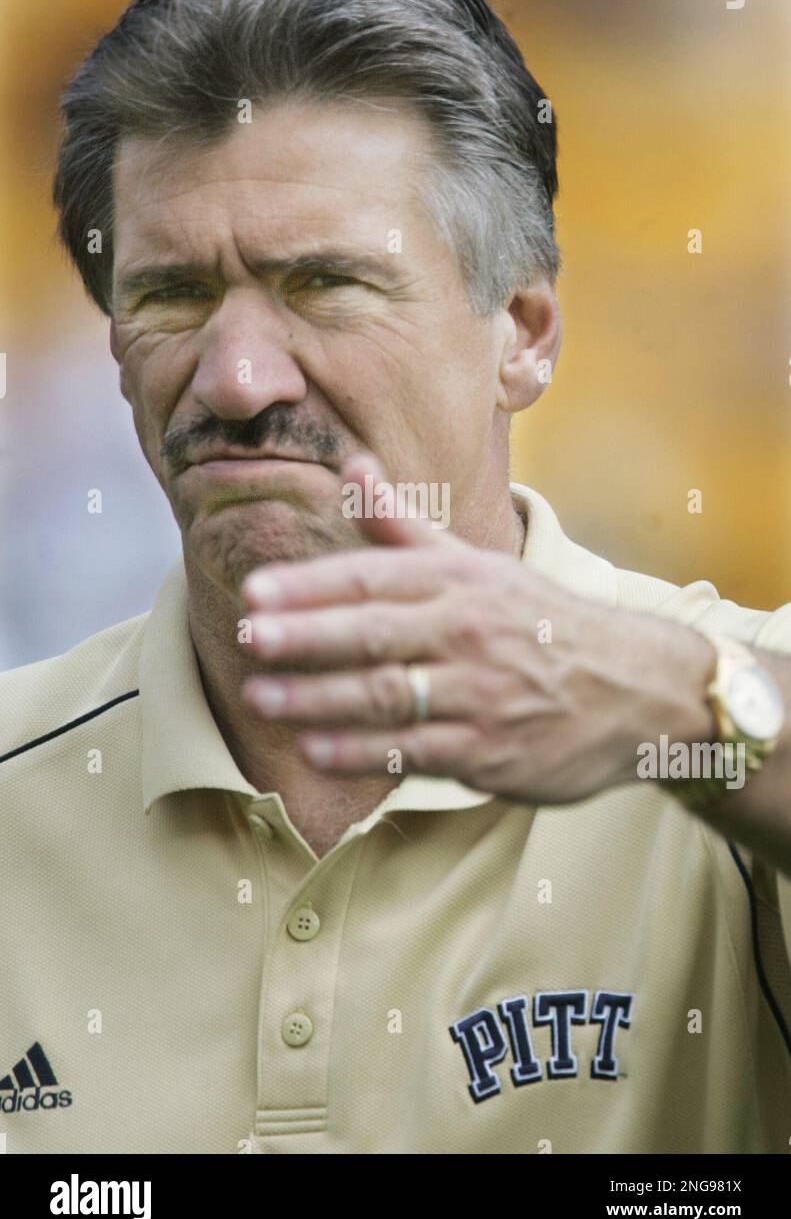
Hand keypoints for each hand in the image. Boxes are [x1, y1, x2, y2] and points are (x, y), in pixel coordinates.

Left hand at [238, 454, 713, 804]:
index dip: (312, 585)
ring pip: (390, 694)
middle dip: (308, 635)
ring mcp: (480, 695)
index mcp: (461, 582)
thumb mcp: (478, 566)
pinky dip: (363, 750)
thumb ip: (405, 525)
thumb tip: (350, 466)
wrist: (635, 691)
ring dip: (320, 697)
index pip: (376, 578)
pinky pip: (415, 751)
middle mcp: (469, 633)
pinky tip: (315, 748)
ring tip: (260, 696)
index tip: (255, 591)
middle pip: (377, 633)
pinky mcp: (489, 752)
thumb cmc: (539, 622)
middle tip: (250, 636)